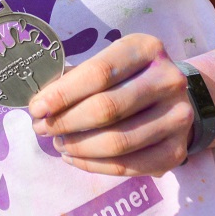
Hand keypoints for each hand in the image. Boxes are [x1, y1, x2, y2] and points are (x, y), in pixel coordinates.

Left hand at [28, 34, 195, 176]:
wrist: (176, 99)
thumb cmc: (127, 78)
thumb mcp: (108, 64)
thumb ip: (76, 79)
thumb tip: (39, 104)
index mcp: (146, 49)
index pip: (99, 72)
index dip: (62, 94)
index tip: (36, 108)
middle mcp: (168, 80)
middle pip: (107, 108)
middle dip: (65, 122)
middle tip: (41, 128)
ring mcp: (179, 118)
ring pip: (117, 142)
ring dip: (78, 146)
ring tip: (58, 143)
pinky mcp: (177, 151)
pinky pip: (128, 166)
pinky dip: (94, 165)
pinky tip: (74, 158)